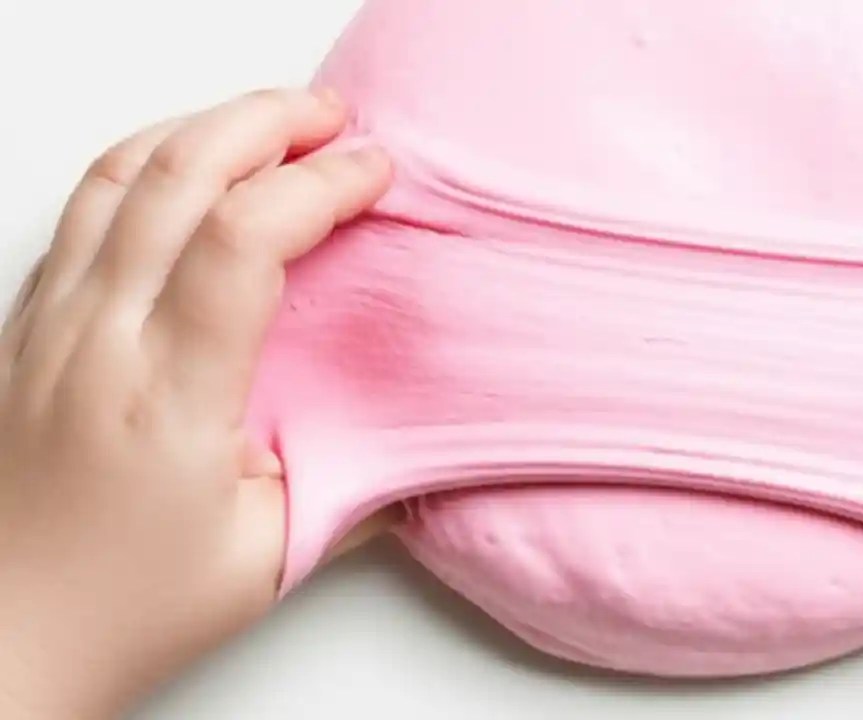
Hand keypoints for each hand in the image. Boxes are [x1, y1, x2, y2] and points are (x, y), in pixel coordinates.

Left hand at [0, 88, 391, 718]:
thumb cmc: (122, 611)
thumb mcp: (266, 558)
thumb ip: (352, 481)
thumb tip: (421, 435)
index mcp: (169, 398)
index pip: (246, 241)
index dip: (320, 185)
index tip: (375, 175)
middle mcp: (97, 342)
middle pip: (178, 175)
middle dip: (267, 121)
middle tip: (332, 119)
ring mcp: (48, 326)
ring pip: (118, 173)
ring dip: (203, 127)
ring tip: (268, 122)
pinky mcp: (24, 327)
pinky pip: (78, 207)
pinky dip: (144, 161)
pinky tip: (185, 168)